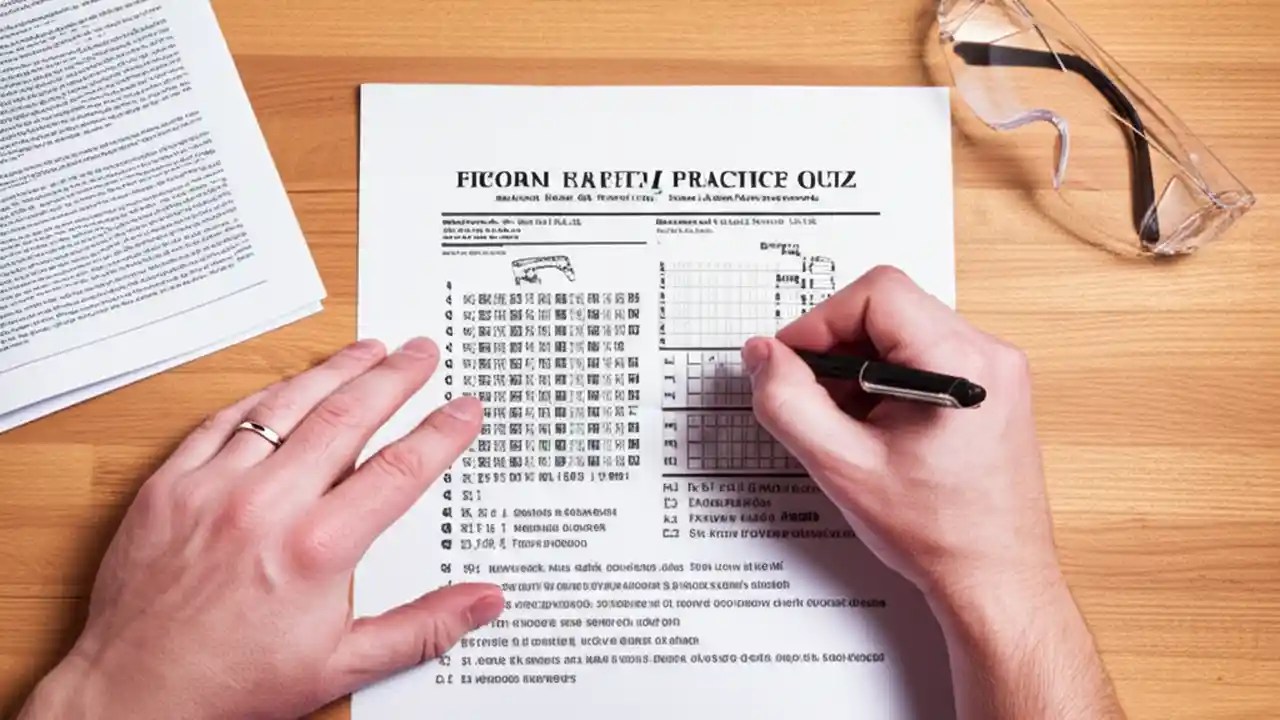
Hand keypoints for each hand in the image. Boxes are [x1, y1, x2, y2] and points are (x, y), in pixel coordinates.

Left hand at [19, 339, 501, 719]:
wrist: (135, 696)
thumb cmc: (233, 686)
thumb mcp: (342, 665)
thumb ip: (423, 628)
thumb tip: (484, 602)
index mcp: (317, 549)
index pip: (399, 470)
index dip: (441, 433)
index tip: (464, 408)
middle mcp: (267, 506)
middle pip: (348, 417)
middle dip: (394, 377)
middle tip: (422, 353)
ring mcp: (213, 489)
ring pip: (287, 406)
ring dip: (335, 371)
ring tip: (368, 349)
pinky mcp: (170, 486)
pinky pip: (223, 421)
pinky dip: (263, 397)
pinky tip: (288, 385)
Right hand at [742, 266, 1059, 609]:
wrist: (994, 579)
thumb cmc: (938, 533)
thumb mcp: (842, 466)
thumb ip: (789, 402)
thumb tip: (762, 355)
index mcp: (962, 363)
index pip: (877, 293)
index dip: (821, 321)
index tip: (792, 362)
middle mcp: (988, 355)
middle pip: (890, 306)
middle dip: (837, 346)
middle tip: (814, 398)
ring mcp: (995, 371)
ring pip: (904, 330)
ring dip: (860, 365)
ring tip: (846, 422)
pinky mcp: (990, 389)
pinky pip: (924, 355)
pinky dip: (885, 379)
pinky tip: (873, 428)